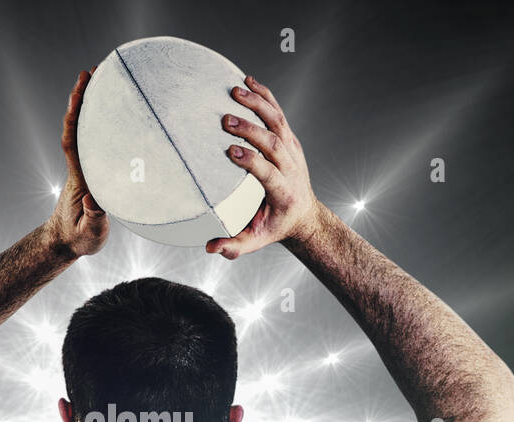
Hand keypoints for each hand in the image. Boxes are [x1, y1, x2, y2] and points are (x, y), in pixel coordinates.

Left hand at [46, 68, 108, 257]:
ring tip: (103, 77)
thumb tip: (92, 200)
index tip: (79, 94)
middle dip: (82, 98)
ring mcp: (85, 166)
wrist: (67, 241)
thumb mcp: (89, 235)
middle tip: (93, 70)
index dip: (74, 117)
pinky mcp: (92, 169)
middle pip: (78, 126)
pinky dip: (99, 120)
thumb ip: (94, 220)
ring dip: (91, 104)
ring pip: (86, 130)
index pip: (73, 142)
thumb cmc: (80, 239)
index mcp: (80, 177)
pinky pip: (95, 139)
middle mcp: (80, 166)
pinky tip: (112, 106)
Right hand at [207, 75, 320, 259]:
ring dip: (258, 105)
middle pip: (274, 143)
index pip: (269, 173)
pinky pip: (278, 113)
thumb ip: (234, 246)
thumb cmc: (274, 227)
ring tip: (235, 90)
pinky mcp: (290, 139)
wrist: (303, 213)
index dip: (253, 161)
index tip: (231, 151)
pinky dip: (265, 96)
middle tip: (225, 120)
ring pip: (278, 122)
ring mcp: (293, 150)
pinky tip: (248, 80)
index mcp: (283, 192)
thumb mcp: (257, 241)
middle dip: (251, 130)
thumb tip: (209, 248)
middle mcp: (291, 167)